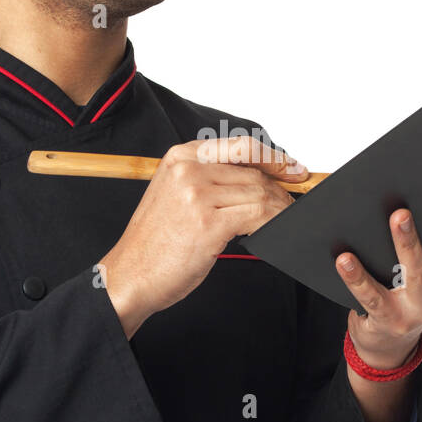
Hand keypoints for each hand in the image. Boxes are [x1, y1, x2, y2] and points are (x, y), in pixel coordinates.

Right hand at [99, 136, 304, 337]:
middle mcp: (188, 169)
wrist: (129, 274)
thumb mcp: (175, 196)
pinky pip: (257, 216)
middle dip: (280, 190)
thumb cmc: (154, 242)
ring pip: (259, 194)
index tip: (292, 169)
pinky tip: (271, 233)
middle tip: (291, 205)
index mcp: (181, 157)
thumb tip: (255, 180)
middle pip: (254, 172)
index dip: (274, 157)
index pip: (242, 146)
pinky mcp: (208, 222)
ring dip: (279, 209)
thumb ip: (209, 180)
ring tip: (283, 222)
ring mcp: (197, 194)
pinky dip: (272, 224)